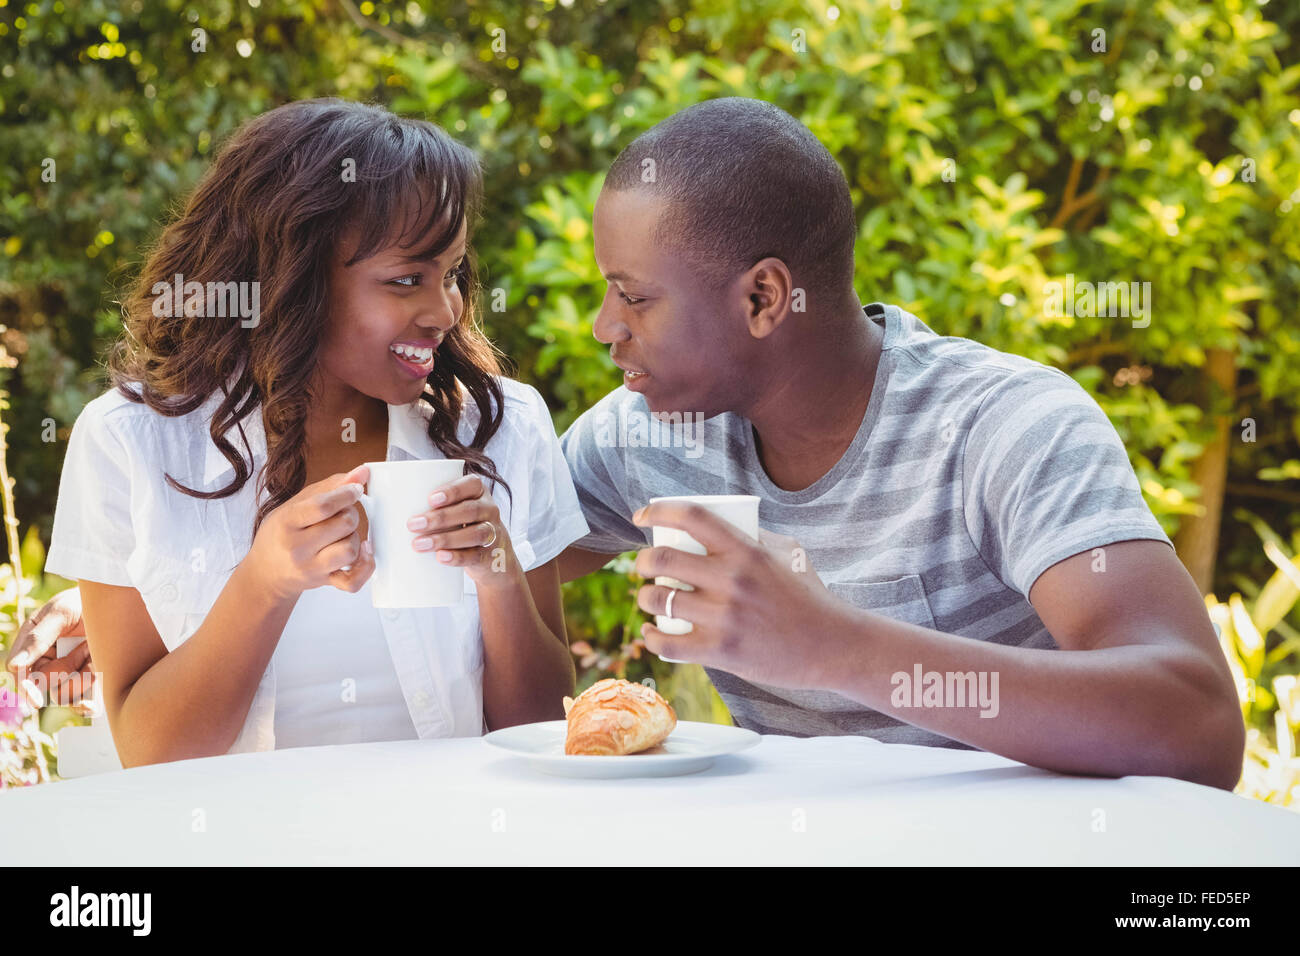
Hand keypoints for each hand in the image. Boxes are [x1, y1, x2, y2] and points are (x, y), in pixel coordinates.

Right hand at [5, 586, 96, 713]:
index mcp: (32, 646)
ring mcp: (68, 672)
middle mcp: (46, 662)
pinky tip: (89, 705)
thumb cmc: (84, 601)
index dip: (25, 689)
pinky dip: (84, 704)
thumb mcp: (60, 613)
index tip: (34, 700)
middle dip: (64, 669)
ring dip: (81, 676)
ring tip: (94, 650)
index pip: (20, 674)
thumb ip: (38, 638)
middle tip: (85, 646)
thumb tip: (14, 667)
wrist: (117, 601)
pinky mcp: (88, 679)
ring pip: (63, 694)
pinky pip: (81, 701)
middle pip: (43, 686)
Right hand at [244, 465, 375, 600]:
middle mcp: (297, 548)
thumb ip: (329, 486)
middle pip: (344, 524)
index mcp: (286, 522)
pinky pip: (353, 581)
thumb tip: (362, 473)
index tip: (356, 489)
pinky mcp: (324, 583)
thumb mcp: (295, 504)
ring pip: (350, 549)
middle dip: (350, 513)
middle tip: (341, 514)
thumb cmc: (280, 534)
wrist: (265, 574)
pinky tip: (362, 553)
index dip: (346, 494)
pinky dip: (365, 566)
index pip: (323, 506)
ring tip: (342, 535)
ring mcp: (311, 568)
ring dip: (354, 538)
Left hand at [406, 474, 515, 587]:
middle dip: (440, 517)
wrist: (492, 557)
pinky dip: (457, 557)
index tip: (429, 499)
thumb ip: (427, 503)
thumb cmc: (461, 526)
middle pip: (470, 510)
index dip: (452, 491)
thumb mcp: (453, 509)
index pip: (471, 484)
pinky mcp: (489, 556)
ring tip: (419, 544)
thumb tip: (378, 500)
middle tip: (413, 525)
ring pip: (475, 533)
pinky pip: (475, 555)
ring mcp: (493, 533)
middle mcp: (489, 509)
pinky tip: (440, 557)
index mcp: (478, 492)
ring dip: (445, 538)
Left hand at [631, 501, 843, 687]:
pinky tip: (651, 632)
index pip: (691, 517)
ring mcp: (725, 617)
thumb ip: (753, 537)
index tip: (641, 517)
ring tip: (650, 599)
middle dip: (643, 561)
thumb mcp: (789, 553)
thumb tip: (716, 527)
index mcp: (746, 550)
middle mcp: (732, 579)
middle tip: (645, 566)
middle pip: (662, 560)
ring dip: (645, 598)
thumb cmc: (809, 596)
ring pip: (659, 601)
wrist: (833, 645)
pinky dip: (651, 638)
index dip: (657, 511)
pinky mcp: (721, 652)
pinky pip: (668, 644)